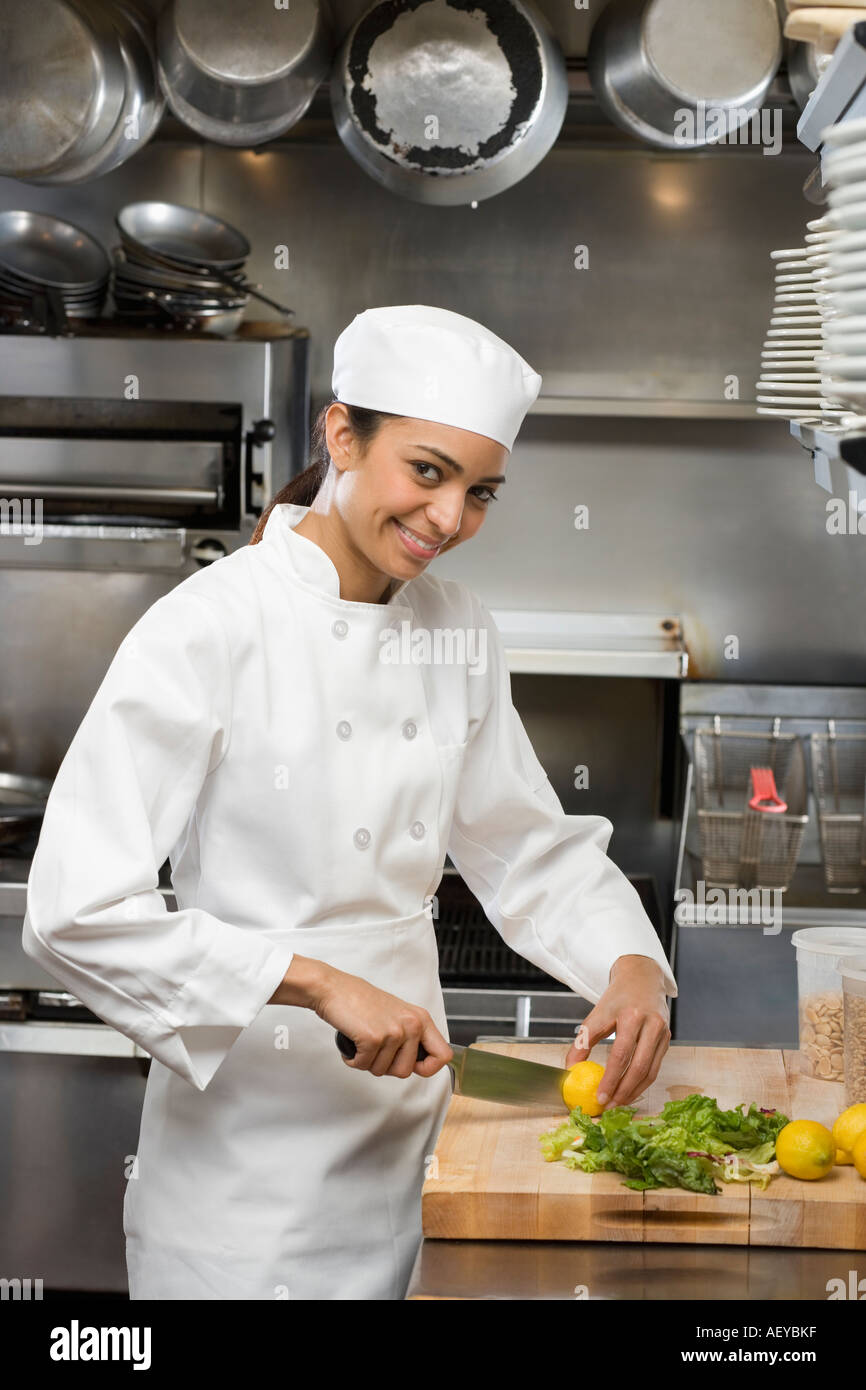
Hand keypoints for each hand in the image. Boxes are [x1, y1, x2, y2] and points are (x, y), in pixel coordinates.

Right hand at [271, 954, 452, 1079]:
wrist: (334, 988)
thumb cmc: (360, 1001)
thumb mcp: (397, 1014)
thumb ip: (411, 1036)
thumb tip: (420, 1064)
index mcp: (420, 1019)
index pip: (442, 1055)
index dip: (428, 1068)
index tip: (412, 1066)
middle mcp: (411, 1025)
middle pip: (405, 1071)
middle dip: (386, 1067)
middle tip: (375, 1050)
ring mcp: (393, 1032)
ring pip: (382, 1071)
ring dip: (367, 1062)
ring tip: (362, 1041)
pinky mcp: (373, 1038)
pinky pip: (363, 1066)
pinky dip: (353, 1060)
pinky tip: (352, 1043)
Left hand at [565, 955, 670, 1108]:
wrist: (641, 978)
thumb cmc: (616, 999)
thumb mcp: (596, 1015)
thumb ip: (582, 1042)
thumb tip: (570, 1070)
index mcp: (631, 1015)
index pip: (620, 1054)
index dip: (610, 1079)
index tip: (599, 1097)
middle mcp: (651, 1024)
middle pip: (639, 1066)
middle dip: (623, 1091)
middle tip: (609, 1106)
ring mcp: (662, 1032)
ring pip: (650, 1071)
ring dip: (634, 1092)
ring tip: (618, 1104)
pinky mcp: (667, 1040)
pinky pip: (655, 1068)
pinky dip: (642, 1083)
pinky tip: (630, 1091)